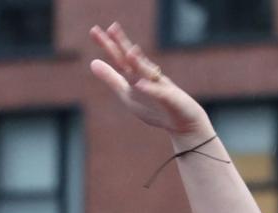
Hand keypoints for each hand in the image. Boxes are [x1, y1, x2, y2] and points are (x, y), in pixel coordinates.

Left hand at [88, 23, 211, 138]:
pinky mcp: (169, 99)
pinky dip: (150, 89)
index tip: (94, 30)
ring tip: (130, 51)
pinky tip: (140, 84)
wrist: (184, 121)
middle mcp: (147, 76)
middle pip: (131, 60)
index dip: (107, 45)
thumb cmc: (154, 107)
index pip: (118, 59)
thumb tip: (93, 63)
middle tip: (112, 27)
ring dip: (139, 62)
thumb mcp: (127, 94)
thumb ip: (112, 78)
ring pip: (147, 73)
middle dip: (122, 44)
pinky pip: (158, 93)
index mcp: (135, 76)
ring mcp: (159, 86)